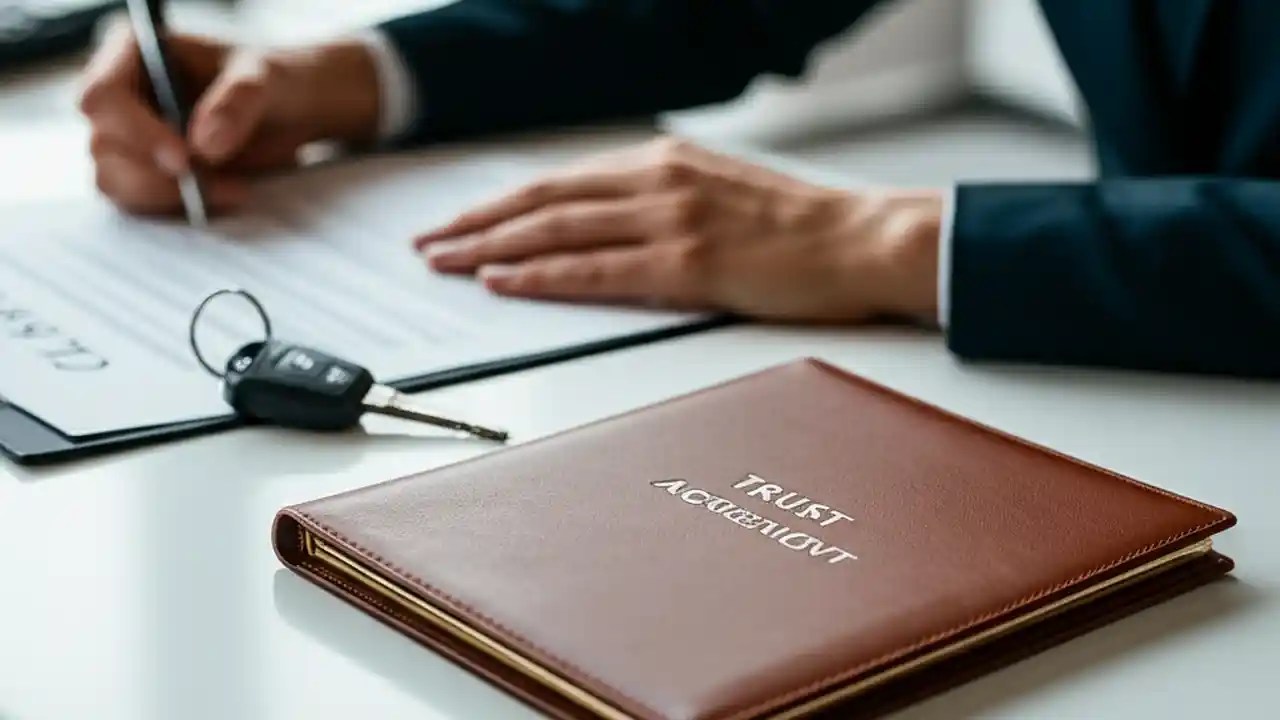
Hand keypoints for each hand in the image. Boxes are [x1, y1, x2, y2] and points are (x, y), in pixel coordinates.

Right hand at [78, 22, 380, 215]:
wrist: (291, 110)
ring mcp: (125, 136)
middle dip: (159, 174)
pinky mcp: (141, 171)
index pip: (103, 95)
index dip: (136, 132)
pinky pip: (138, 201)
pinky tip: (224, 195)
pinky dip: (177, 207)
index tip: (185, 159)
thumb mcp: (265, 78)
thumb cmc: (272, 79)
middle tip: (218, 184)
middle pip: (104, 145)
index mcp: (133, 51)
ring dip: (169, 195)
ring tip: (232, 188)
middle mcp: (119, 93)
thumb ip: (237, 102)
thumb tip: (203, 147)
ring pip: (115, 180)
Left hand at [416, 137, 941, 322]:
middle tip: (430, 245)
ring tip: (447, 264)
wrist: (861, 239)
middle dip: (478, 224)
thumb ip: (662, 198)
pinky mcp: (689, 263)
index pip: (562, 183)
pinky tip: (504, 282)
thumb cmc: (798, 226)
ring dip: (493, 249)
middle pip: (544, 202)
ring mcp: (671, 220)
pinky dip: (542, 276)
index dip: (504, 203)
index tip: (463, 221)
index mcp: (664, 162)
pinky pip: (596, 271)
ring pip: (558, 232)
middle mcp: (658, 182)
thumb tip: (609, 219)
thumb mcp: (720, 190)